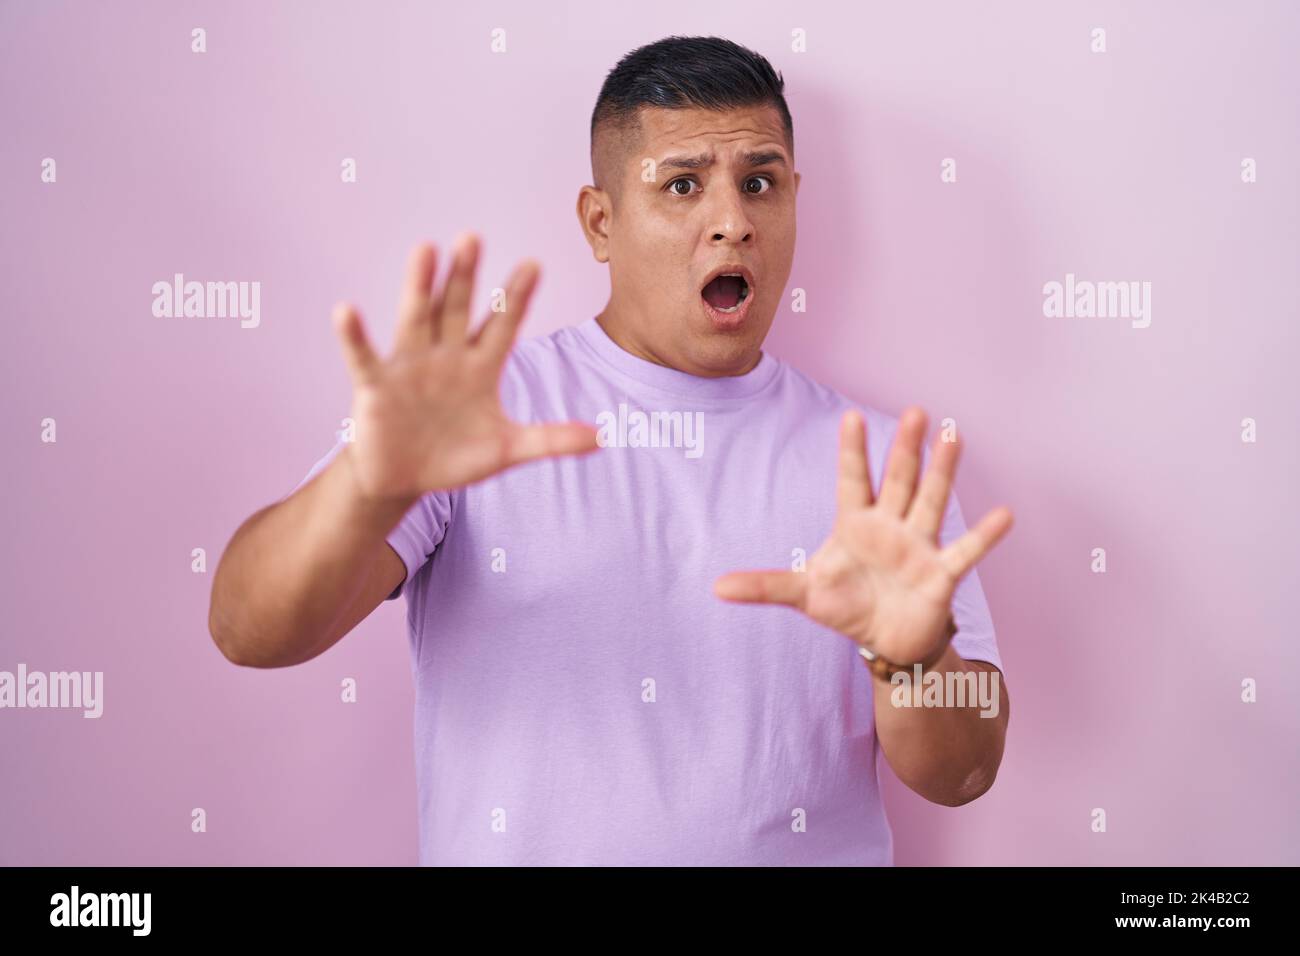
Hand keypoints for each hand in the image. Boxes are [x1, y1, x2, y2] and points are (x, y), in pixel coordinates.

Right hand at [331, 235, 600, 501]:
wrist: (405, 480)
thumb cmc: (456, 457)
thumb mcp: (507, 450)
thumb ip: (551, 440)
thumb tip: (602, 438)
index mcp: (480, 367)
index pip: (503, 325)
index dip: (516, 298)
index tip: (534, 264)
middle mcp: (446, 356)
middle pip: (458, 309)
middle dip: (465, 276)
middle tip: (472, 237)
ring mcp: (409, 367)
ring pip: (417, 319)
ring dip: (420, 287)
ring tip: (425, 250)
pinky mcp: (375, 386)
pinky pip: (364, 357)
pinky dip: (355, 336)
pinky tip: (346, 310)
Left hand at [713, 408, 1012, 664]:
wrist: (885, 641)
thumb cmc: (847, 606)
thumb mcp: (803, 595)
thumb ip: (764, 586)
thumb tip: (716, 588)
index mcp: (856, 524)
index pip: (853, 479)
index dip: (852, 451)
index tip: (850, 415)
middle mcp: (891, 527)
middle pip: (899, 480)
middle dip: (905, 448)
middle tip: (915, 410)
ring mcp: (919, 547)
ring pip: (931, 502)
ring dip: (943, 472)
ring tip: (954, 436)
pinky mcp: (941, 575)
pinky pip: (965, 552)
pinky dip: (983, 535)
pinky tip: (1004, 513)